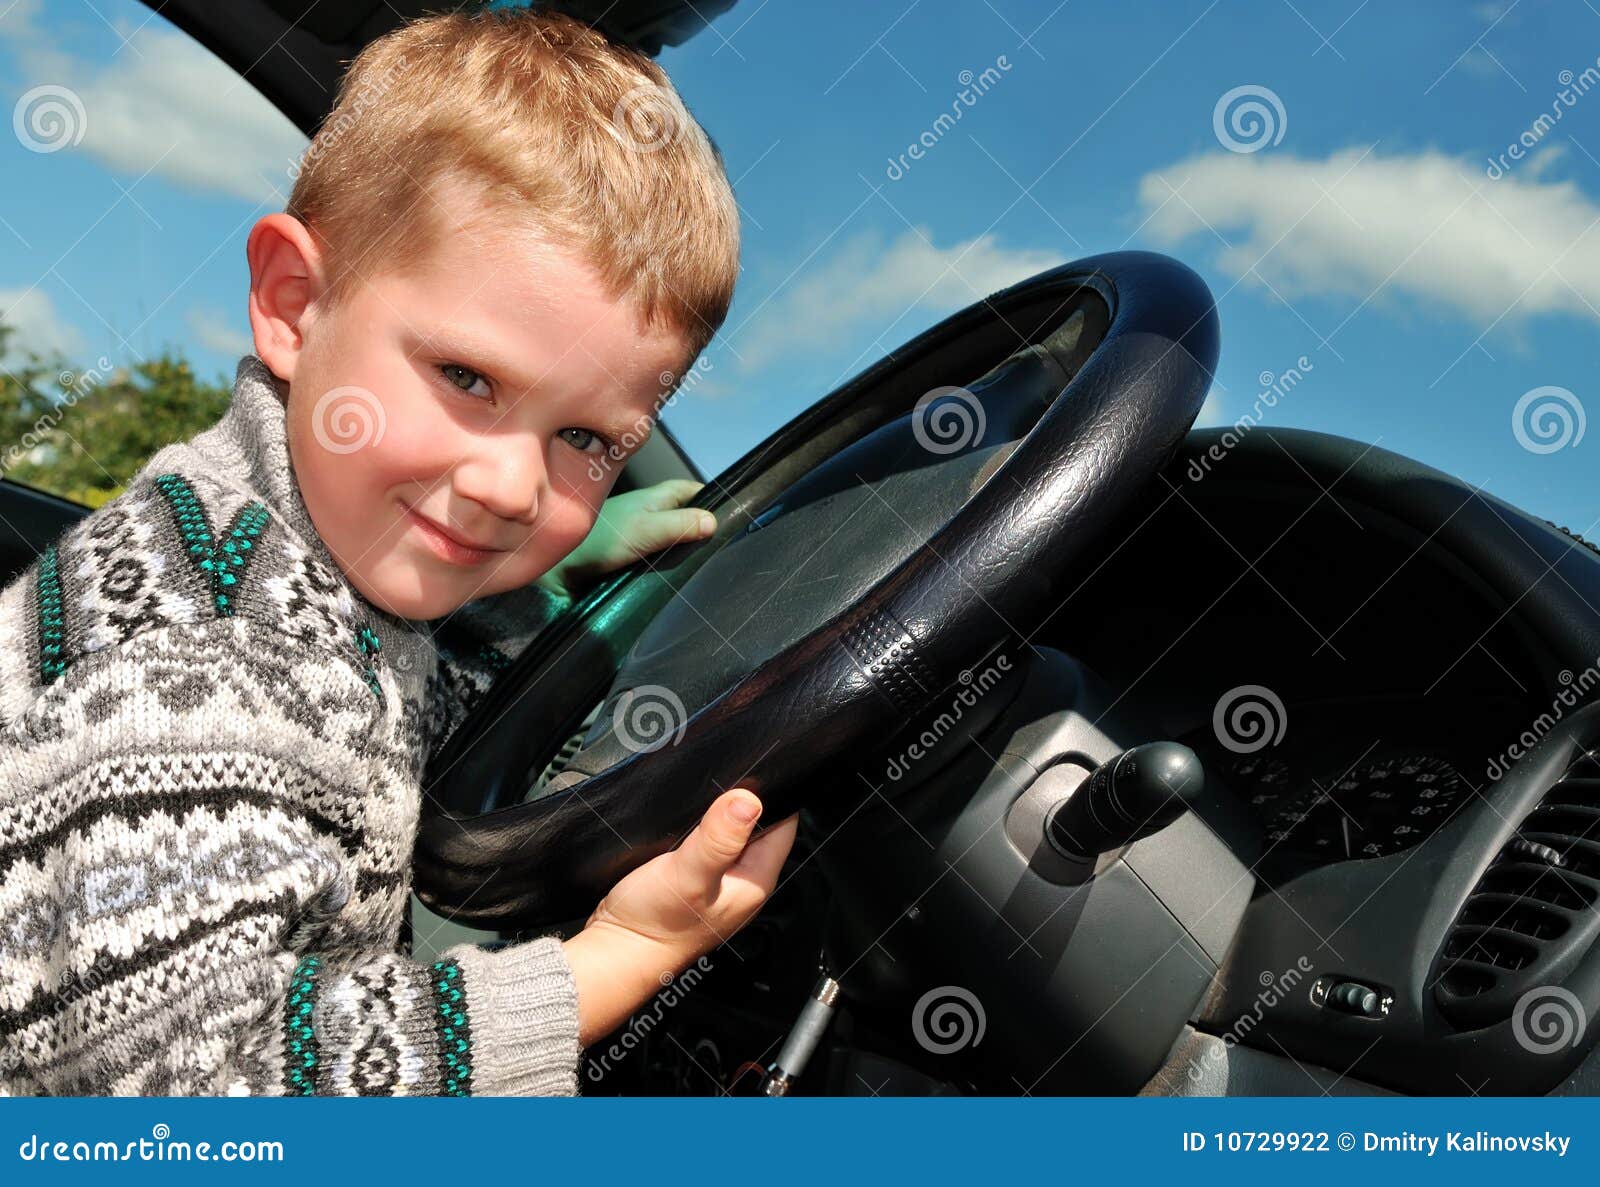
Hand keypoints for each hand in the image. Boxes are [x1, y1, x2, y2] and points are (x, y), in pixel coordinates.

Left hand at [549, 479, 715, 597]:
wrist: (560, 573)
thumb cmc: (599, 543)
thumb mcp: (646, 531)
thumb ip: (679, 526)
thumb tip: (714, 521)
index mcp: (656, 498)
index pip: (694, 491)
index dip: (713, 499)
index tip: (734, 515)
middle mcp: (650, 514)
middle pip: (687, 516)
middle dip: (704, 528)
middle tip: (725, 548)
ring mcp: (642, 537)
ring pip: (675, 539)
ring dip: (687, 551)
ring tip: (709, 568)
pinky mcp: (634, 560)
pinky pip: (662, 559)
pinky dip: (671, 567)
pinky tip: (680, 581)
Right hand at [561, 788, 796, 1045]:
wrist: (615, 951)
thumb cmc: (653, 924)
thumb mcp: (689, 873)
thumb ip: (719, 838)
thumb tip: (748, 800)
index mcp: (755, 881)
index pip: (783, 824)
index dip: (773, 792)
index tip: (752, 768)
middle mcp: (743, 882)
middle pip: (758, 826)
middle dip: (744, 799)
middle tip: (721, 777)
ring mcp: (718, 882)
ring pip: (730, 833)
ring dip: (719, 813)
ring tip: (702, 795)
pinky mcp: (693, 880)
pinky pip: (707, 843)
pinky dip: (699, 828)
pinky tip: (685, 821)